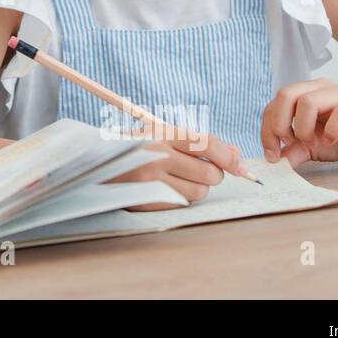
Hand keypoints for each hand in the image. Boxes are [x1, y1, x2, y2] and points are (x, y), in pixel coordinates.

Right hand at [107, 131, 250, 209]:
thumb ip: (199, 142)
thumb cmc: (136, 146)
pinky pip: (182, 203)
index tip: (240, 166)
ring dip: (198, 187)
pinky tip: (169, 187)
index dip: (229, 157)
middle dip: (213, 174)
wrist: (97, 163)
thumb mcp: (162, 134)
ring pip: (199, 192)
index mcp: (161, 135)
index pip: (207, 145)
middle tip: (202, 170)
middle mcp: (156, 157)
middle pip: (209, 174)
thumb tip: (235, 155)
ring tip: (183, 178)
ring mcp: (151, 181)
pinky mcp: (147, 200)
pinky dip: (183, 197)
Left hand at [261, 80, 337, 165]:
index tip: (272, 154)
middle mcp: (317, 90)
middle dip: (279, 123)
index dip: (267, 129)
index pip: (273, 105)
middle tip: (289, 143)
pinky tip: (330, 141)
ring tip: (312, 142)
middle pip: (285, 94)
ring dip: (303, 127)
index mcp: (302, 95)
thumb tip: (273, 161)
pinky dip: (330, 130)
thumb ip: (292, 151)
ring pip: (308, 101)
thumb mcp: (311, 148)